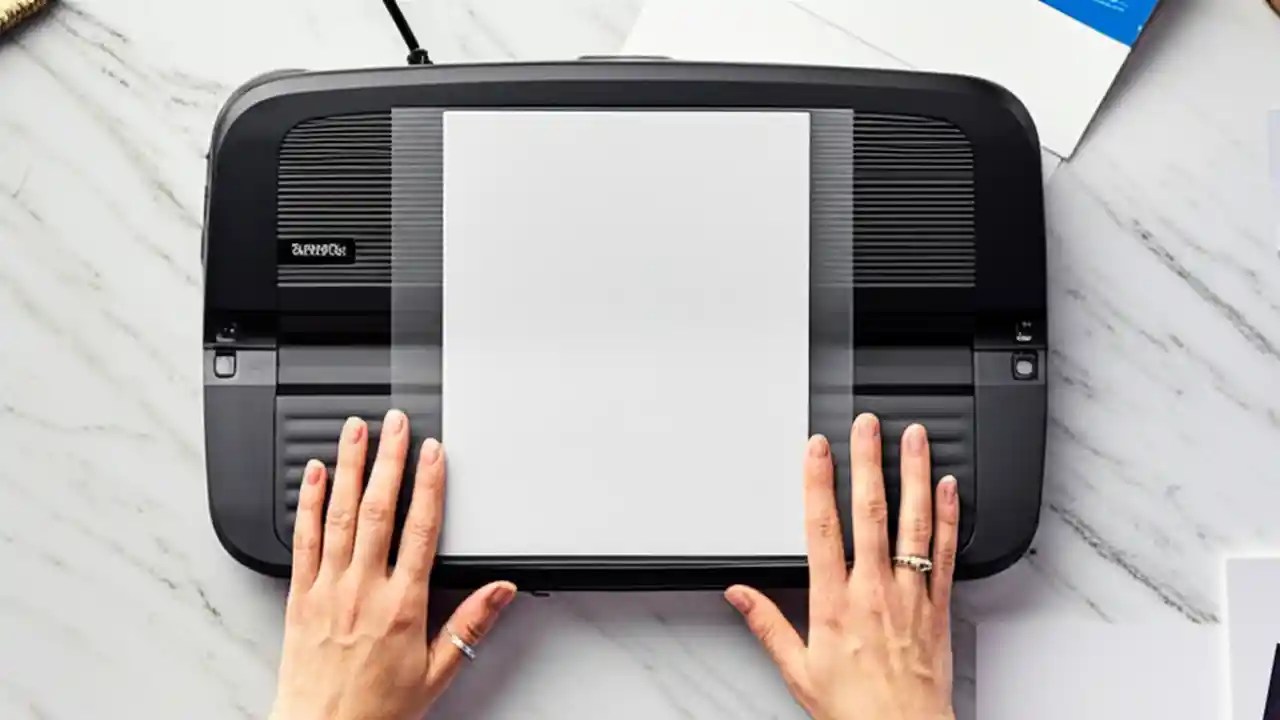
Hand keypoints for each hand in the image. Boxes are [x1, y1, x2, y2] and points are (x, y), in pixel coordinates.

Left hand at [270, 410, 516, 719]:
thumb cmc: (377, 708)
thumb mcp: (437, 672)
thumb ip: (470, 625)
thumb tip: (501, 590)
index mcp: (402, 605)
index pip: (420, 529)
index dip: (429, 484)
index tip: (434, 452)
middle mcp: (363, 589)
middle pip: (379, 509)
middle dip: (390, 459)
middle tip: (396, 423)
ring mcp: (328, 589)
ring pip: (340, 515)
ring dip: (349, 467)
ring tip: (355, 431)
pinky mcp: (299, 597)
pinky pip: (304, 540)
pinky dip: (309, 503)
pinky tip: (314, 474)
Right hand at [726, 413, 958, 719]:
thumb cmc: (854, 708)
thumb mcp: (797, 669)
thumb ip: (766, 625)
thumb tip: (738, 594)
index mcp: (834, 603)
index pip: (823, 527)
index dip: (818, 482)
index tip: (817, 448)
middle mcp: (875, 591)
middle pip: (871, 512)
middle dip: (868, 461)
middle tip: (867, 424)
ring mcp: (911, 595)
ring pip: (914, 522)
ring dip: (913, 474)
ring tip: (914, 438)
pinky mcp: (938, 605)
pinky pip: (945, 552)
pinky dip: (947, 516)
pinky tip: (947, 487)